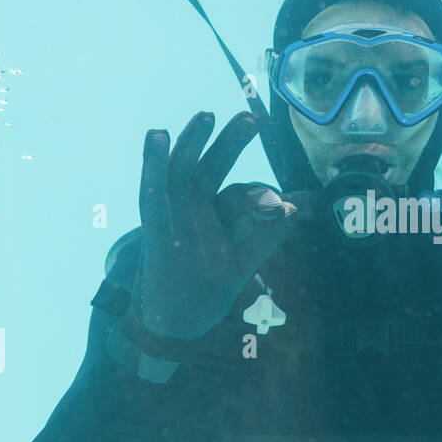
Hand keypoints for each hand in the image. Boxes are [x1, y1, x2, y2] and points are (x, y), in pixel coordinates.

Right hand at [133, 111, 296, 339]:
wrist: (172, 325)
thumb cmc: (205, 295)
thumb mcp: (241, 266)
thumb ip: (264, 238)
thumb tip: (290, 207)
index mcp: (217, 218)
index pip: (239, 195)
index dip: (259, 196)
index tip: (279, 209)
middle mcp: (195, 211)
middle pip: (212, 168)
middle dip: (229, 143)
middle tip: (251, 119)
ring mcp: (173, 218)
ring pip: (183, 171)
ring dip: (193, 142)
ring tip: (206, 116)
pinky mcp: (154, 231)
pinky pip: (152, 194)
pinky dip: (153, 164)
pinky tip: (157, 136)